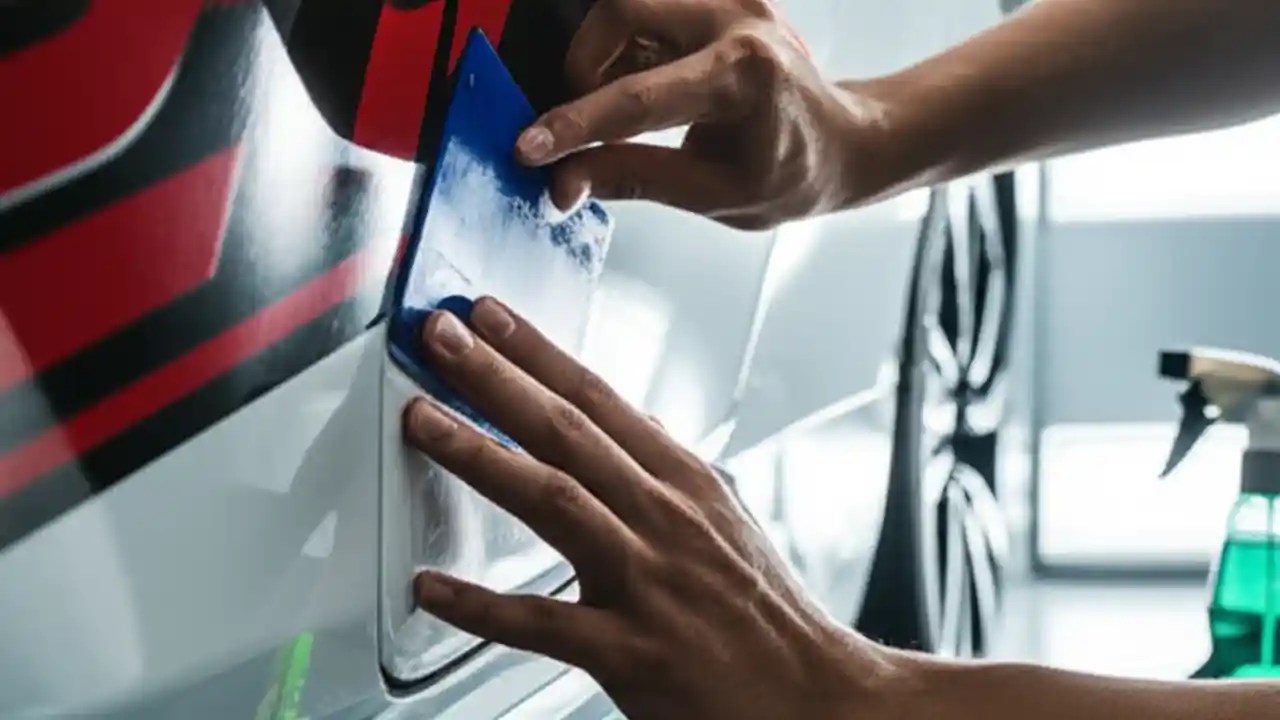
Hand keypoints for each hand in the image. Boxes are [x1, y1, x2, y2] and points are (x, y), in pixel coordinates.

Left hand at [402, 297, 904, 718]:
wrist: (815, 696)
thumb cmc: (765, 612)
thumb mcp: (724, 521)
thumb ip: (665, 476)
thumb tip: (620, 431)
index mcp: (684, 481)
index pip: (600, 397)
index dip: (538, 351)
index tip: (489, 315)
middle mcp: (664, 516)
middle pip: (567, 429)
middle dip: (497, 376)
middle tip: (439, 335)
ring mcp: (646, 580)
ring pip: (552, 498)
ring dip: (481, 454)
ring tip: (424, 422)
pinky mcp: (630, 650)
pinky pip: (541, 621)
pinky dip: (480, 604)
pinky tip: (432, 586)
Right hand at [515, 0, 899, 229]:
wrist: (839, 142)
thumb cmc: (791, 173)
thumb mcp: (714, 193)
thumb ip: (635, 179)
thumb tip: (565, 182)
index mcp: (746, 78)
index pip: (640, 98)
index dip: (576, 126)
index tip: (531, 147)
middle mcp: (737, 22)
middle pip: (623, 11)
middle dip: (583, 66)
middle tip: (587, 120)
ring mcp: (729, 0)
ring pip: (629, 4)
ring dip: (603, 55)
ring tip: (622, 107)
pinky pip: (647, 9)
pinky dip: (626, 49)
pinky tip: (648, 86)